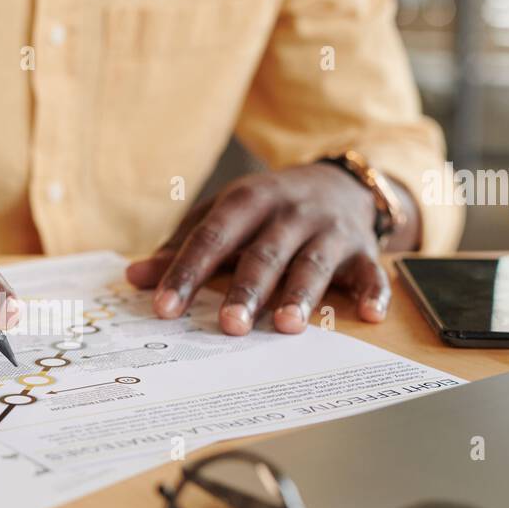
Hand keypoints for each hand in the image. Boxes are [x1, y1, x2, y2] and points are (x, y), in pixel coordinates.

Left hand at [125, 163, 417, 334]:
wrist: (337, 182)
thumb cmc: (266, 210)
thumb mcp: (222, 217)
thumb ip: (181, 247)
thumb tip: (134, 277)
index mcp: (246, 202)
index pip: (211, 238)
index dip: (186, 272)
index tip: (165, 307)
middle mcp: (288, 214)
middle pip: (263, 254)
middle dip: (246, 290)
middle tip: (229, 325)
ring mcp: (328, 231)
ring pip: (313, 265)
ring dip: (301, 295)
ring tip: (286, 325)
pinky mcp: (362, 249)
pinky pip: (370, 272)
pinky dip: (374, 292)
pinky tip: (371, 315)